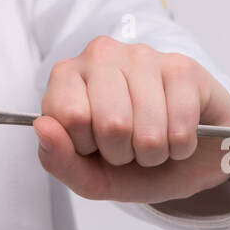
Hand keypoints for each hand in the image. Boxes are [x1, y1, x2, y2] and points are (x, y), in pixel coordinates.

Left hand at [34, 36, 229, 203]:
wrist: (186, 155)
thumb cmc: (132, 160)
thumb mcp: (88, 175)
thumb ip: (57, 159)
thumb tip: (43, 127)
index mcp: (67, 75)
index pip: (68, 117)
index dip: (84, 146)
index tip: (93, 144)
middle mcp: (101, 54)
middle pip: (111, 124)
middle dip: (123, 153)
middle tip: (127, 146)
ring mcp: (143, 55)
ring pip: (147, 130)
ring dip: (153, 153)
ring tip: (153, 142)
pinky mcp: (182, 67)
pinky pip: (180, 128)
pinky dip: (180, 147)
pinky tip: (177, 135)